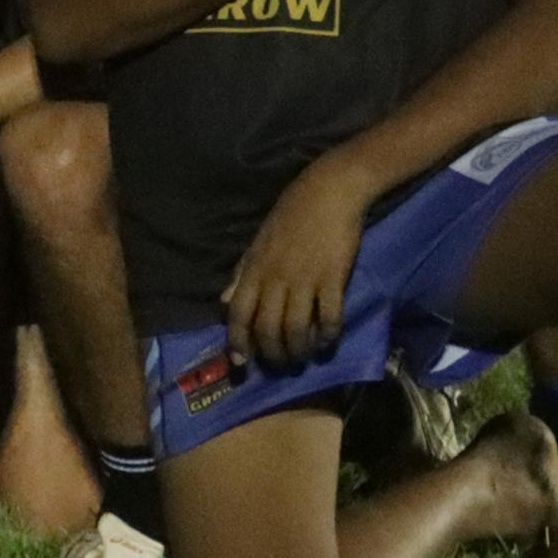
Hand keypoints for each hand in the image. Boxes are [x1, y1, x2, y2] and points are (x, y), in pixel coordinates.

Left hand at [224, 158, 372, 372]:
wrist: (328, 193)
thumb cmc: (290, 216)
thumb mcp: (257, 244)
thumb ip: (242, 274)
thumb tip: (224, 302)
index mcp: (254, 270)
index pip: (238, 313)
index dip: (237, 341)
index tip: (240, 363)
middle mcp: (275, 279)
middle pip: (267, 327)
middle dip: (272, 353)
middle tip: (280, 364)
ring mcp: (304, 280)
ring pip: (296, 327)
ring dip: (299, 349)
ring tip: (303, 357)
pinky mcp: (333, 279)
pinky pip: (329, 316)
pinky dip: (328, 334)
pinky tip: (327, 341)